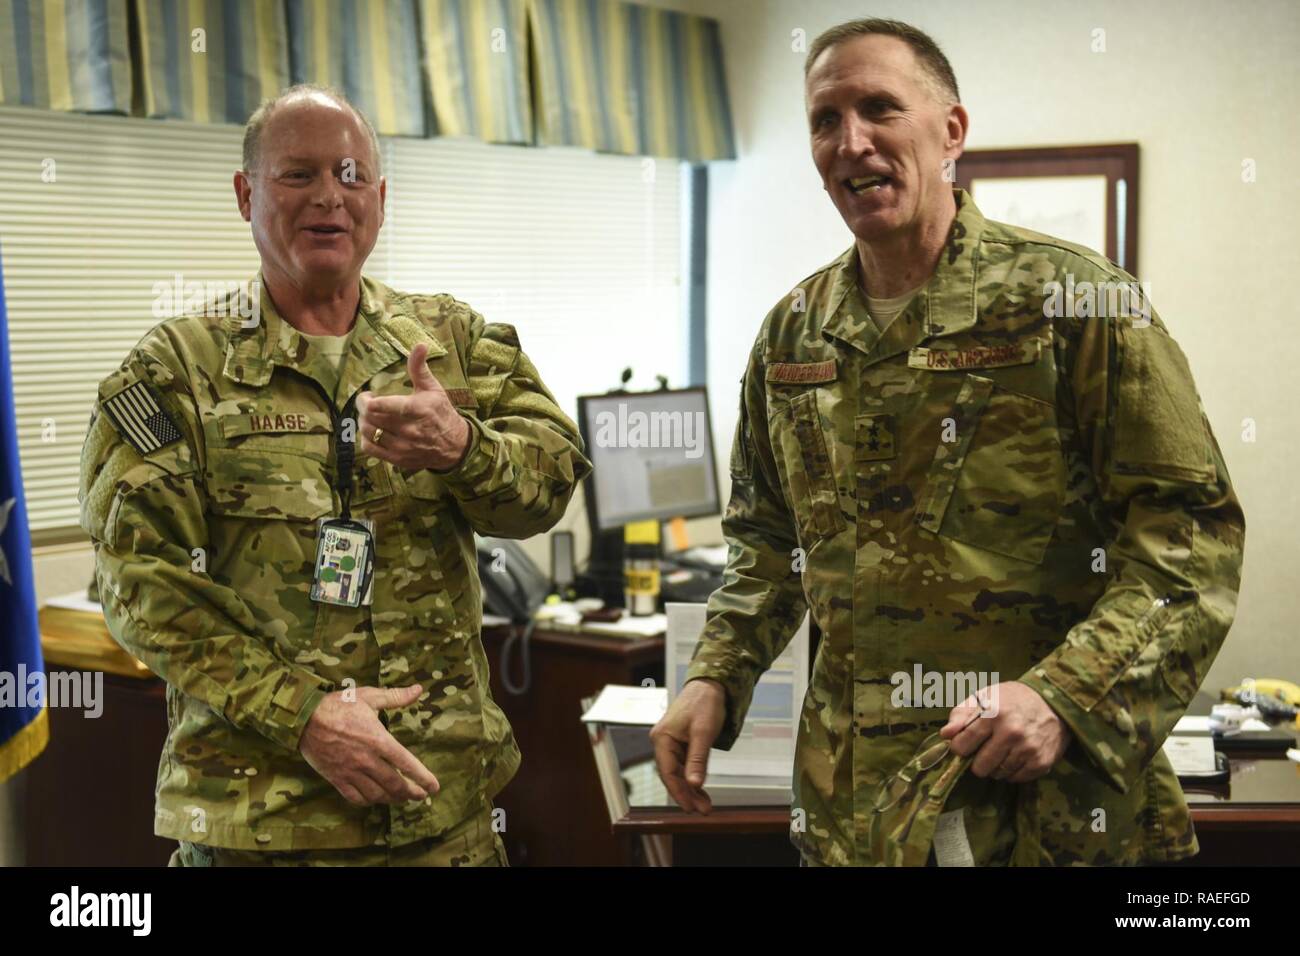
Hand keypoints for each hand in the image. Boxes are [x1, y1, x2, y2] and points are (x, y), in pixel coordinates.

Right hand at [299, 684, 440, 805]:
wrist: (304, 719)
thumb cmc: (338, 705)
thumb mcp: (368, 696)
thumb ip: (395, 697)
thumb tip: (418, 690)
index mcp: (378, 740)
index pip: (406, 764)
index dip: (423, 778)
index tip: (434, 787)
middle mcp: (366, 759)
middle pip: (394, 784)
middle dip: (411, 793)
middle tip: (420, 796)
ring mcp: (350, 771)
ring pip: (377, 794)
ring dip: (392, 799)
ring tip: (401, 798)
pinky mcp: (336, 778)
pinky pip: (356, 797)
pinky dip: (368, 801)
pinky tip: (375, 798)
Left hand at [356, 343, 469, 471]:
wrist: (455, 445)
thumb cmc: (441, 413)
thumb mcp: (433, 388)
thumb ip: (419, 367)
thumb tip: (420, 344)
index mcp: (417, 409)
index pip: (379, 407)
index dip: (365, 400)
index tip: (369, 395)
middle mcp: (409, 430)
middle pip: (369, 418)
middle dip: (362, 408)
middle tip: (367, 404)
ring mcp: (403, 447)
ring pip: (368, 433)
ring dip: (363, 422)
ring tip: (370, 417)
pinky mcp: (398, 460)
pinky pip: (370, 450)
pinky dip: (365, 439)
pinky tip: (372, 432)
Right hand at [650, 678, 725, 813]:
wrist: (711, 685)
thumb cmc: (705, 704)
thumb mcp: (704, 733)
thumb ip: (698, 760)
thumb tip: (694, 784)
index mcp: (662, 738)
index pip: (668, 772)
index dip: (679, 792)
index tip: (691, 808)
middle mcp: (662, 742)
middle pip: (672, 775)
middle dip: (687, 794)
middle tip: (702, 810)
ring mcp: (671, 743)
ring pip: (678, 772)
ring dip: (691, 788)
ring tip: (705, 804)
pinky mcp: (680, 743)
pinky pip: (684, 764)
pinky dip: (693, 777)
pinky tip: (701, 789)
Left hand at [940, 681, 1071, 783]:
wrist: (1054, 703)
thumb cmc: (1012, 699)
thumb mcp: (984, 696)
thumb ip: (961, 714)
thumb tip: (945, 734)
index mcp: (993, 714)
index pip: (962, 745)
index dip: (958, 748)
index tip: (963, 745)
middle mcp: (1011, 733)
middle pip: (980, 767)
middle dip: (977, 761)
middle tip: (984, 750)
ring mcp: (1027, 749)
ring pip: (997, 774)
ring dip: (995, 766)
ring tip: (1001, 751)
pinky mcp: (1041, 762)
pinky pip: (1015, 778)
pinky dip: (1012, 771)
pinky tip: (1015, 756)